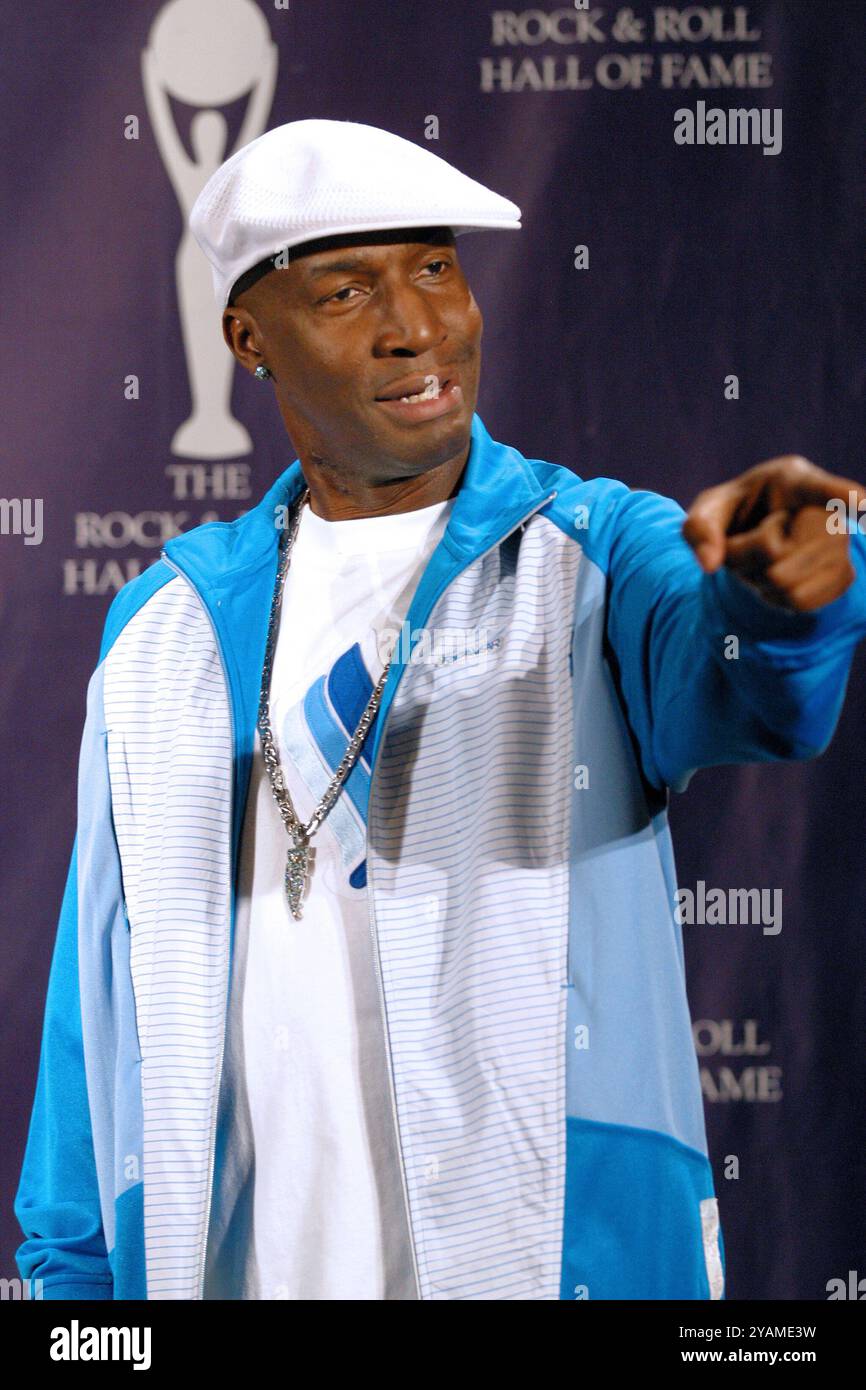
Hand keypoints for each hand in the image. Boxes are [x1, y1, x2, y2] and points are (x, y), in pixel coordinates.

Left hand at [682, 455, 864, 610]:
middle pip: (772, 552)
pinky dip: (778, 599)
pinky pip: (803, 602)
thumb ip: (698, 528)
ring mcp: (840, 544)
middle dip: (743, 556)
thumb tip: (709, 565)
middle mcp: (824, 509)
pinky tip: (778, 578)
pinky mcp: (843, 574)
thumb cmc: (734, 513)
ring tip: (764, 558)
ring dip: (758, 581)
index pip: (820, 488)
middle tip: (746, 541)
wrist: (760, 533)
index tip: (861, 502)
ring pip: (786, 583)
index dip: (842, 494)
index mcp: (792, 480)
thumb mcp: (707, 511)